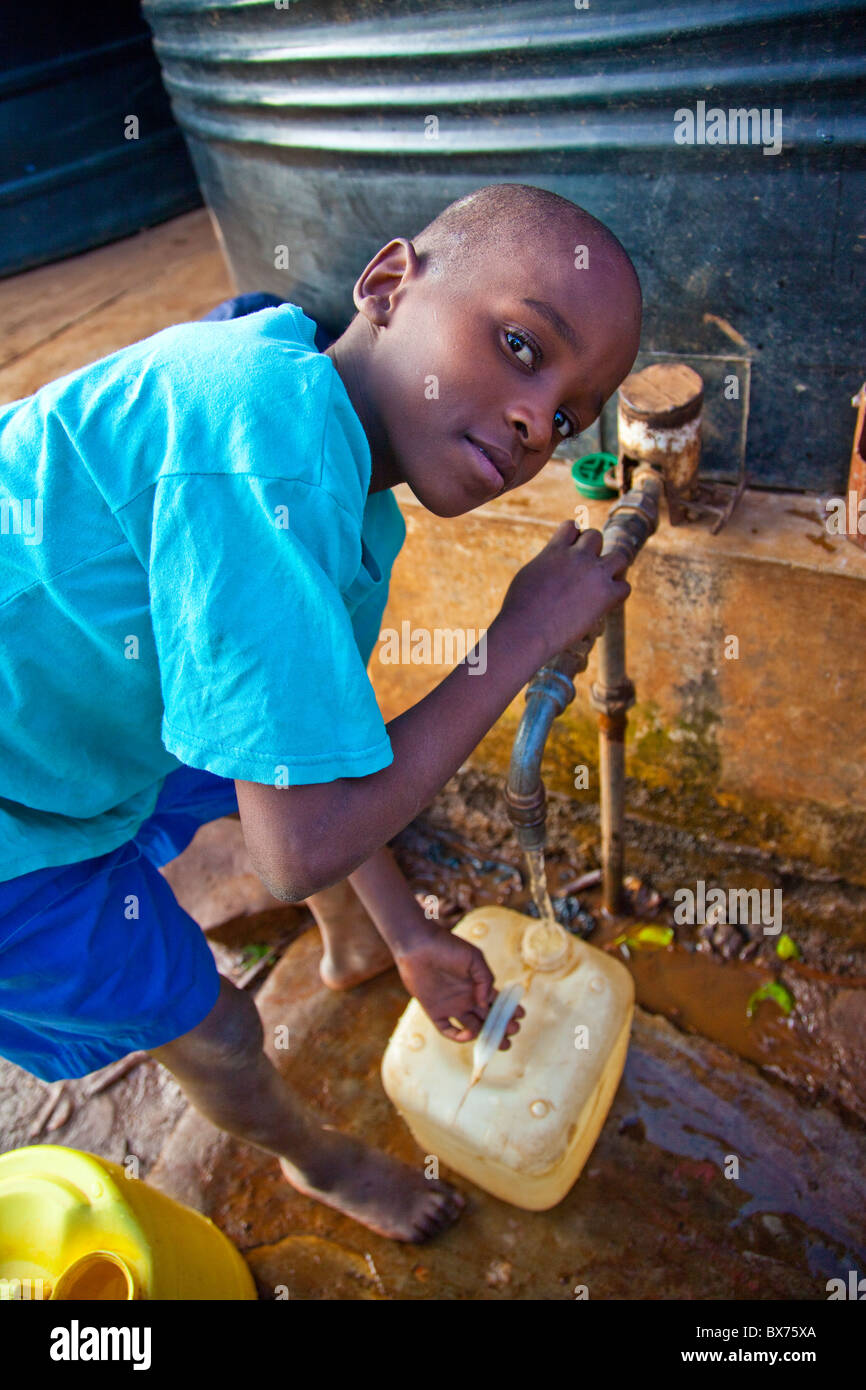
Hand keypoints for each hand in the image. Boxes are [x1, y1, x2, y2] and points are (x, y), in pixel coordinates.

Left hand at [396, 929, 524, 1044]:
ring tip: (501, 1042)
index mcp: (478, 986)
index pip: (497, 1003)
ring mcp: (452, 1006)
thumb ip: (485, 979)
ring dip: (486, 1036)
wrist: (419, 945)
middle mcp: (467, 999)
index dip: (510, 1010)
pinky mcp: (436, 1011)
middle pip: (488, 1019)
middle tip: (513, 1031)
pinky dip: (459, 1037)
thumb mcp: (474, 958)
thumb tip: (485, 1004)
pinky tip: (470, 1034)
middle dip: (502, 1027)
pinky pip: (448, 1030)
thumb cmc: (448, 947)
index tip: (521, 1015)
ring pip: (473, 1028)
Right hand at [499, 523, 629, 663]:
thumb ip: (547, 563)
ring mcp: (593, 574)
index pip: (572, 526)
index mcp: (555, 549)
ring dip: (612, 569)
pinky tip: (606, 604)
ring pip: (620, 557)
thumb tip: (554, 563)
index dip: (573, 539)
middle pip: (596, 536)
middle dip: (592, 551)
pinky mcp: (605, 595)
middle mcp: (577, 556)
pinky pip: (625, 587)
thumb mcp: (528, 575)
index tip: (571, 554)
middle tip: (585, 572)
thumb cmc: (519, 609)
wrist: (526, 631)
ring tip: (601, 585)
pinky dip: (618, 595)